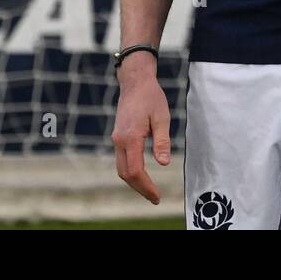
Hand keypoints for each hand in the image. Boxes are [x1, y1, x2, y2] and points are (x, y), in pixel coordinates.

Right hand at [111, 60, 172, 203]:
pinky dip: (131, 172)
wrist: (134, 81)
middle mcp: (119, 140)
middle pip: (125, 174)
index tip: (157, 196)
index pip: (136, 171)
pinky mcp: (118, 136)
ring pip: (121, 168)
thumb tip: (164, 164)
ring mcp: (117, 138)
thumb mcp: (162, 117)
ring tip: (150, 191)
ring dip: (134, 182)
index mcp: (130, 137)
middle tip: (155, 198)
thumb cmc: (150, 97)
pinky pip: (121, 160)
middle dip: (140, 189)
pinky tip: (142, 175)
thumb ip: (162, 141)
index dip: (146, 187)